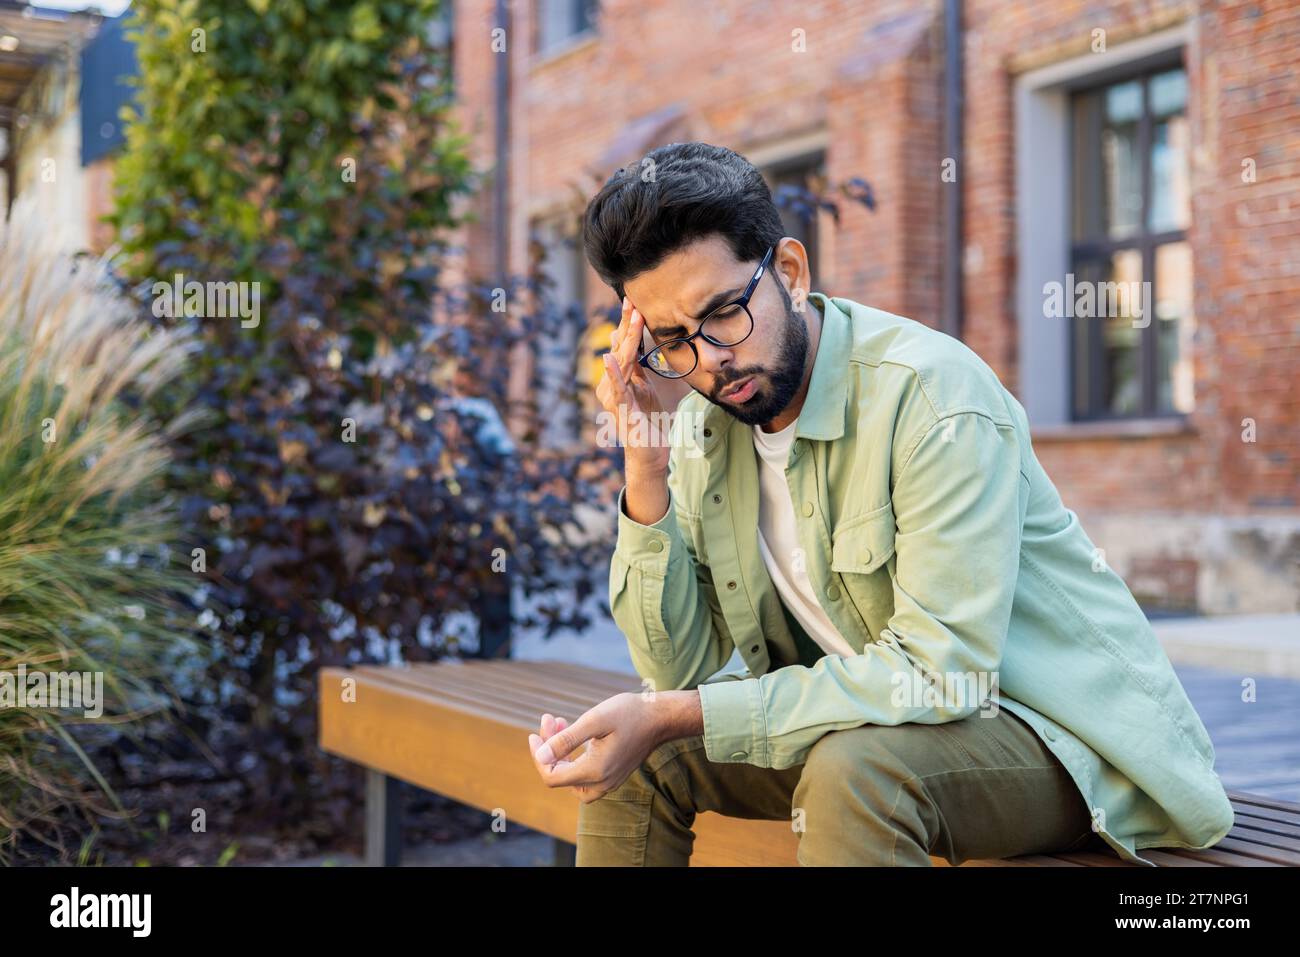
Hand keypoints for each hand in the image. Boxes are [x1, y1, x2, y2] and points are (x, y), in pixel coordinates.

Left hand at [527, 692, 665, 803]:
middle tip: (552, 719)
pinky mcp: (613, 774)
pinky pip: (585, 774)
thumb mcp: (594, 720)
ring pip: (572, 778)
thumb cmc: (629, 713)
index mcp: (594, 771)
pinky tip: (575, 733)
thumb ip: (566, 740)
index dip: (538, 757)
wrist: (660, 717)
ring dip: (560, 753)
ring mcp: (609, 781)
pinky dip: (574, 755)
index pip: (552, 776)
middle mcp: (601, 783)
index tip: (535, 733)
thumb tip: (540, 755)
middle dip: (549, 749)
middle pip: (560, 777)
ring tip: (561, 723)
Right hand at [594, 295, 672, 474]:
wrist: (650, 452)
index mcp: (620, 377)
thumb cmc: (649, 421)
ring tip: (630, 320)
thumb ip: (639, 368)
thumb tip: (634, 344)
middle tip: (630, 301)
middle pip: (620, 349)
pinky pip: (618, 388)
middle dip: (626, 325)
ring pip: (620, 364)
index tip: (633, 300)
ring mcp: (614, 397)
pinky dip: (613, 372)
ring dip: (625, 341)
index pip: (624, 345)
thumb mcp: (646, 388)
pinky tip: (608, 357)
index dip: (628, 323)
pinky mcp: (621, 410)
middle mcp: (612, 384)